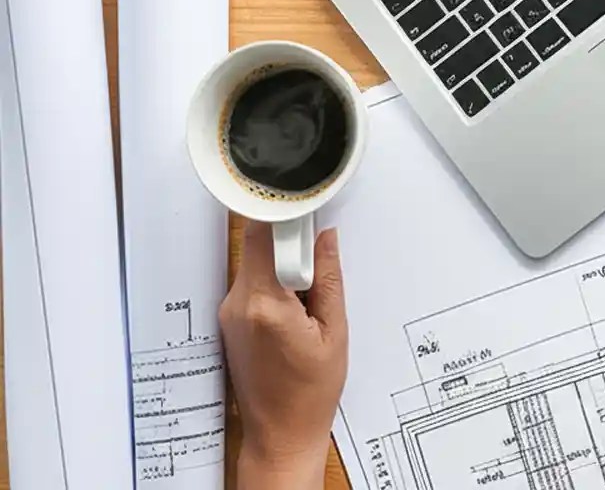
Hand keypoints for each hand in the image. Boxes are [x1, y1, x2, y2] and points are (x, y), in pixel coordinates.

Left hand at [220, 222, 347, 488]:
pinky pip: (252, 283)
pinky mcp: (230, 319)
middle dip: (289, 242)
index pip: (262, 236)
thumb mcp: (334, 331)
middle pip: (257, 246)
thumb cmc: (310, 393)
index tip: (308, 210)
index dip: (285, 217)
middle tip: (318, 256)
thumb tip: (326, 238)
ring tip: (310, 293)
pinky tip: (297, 307)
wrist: (280, 434)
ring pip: (255, 263)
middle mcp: (238, 304)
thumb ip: (329, 279)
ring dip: (283, 264)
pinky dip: (275, 282)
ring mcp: (229, 312)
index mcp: (265, 305)